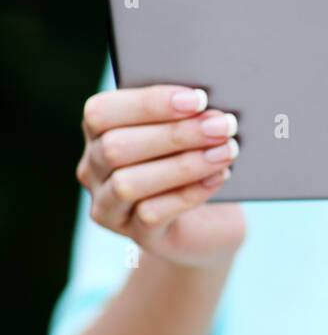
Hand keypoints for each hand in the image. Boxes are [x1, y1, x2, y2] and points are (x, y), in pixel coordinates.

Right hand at [76, 85, 246, 267]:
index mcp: (99, 132)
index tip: (197, 98)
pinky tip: (219, 176)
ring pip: (127, 184)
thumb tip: (206, 105)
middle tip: (222, 125)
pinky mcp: (136, 235)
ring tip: (226, 151)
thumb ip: (185, 114)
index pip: (101, 113)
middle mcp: (93, 169)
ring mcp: (110, 206)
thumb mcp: (188, 130)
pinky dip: (190, 192)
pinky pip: (151, 214)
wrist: (210, 219)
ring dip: (184, 164)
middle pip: (115, 148)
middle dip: (175, 133)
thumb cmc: (195, 157)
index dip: (148, 103)